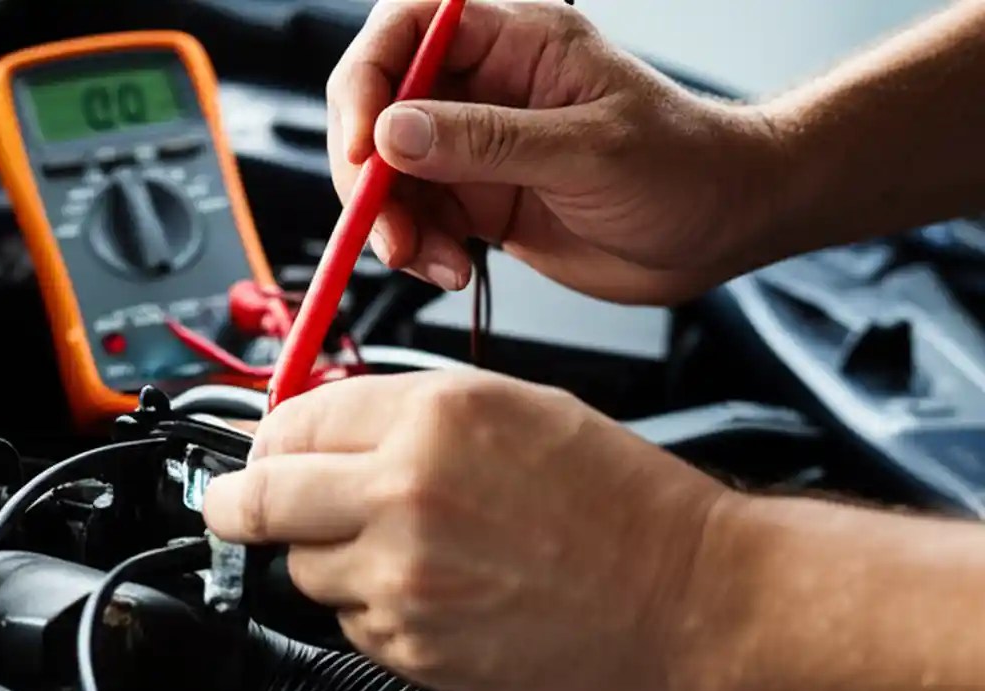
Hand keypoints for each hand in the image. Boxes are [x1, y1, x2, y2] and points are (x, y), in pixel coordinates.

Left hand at [203, 371, 740, 690]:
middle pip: (262, 498)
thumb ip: (407, 410)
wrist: (695, 599)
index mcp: (434, 416)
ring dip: (325, 556)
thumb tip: (325, 424)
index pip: (291, 418)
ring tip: (401, 549)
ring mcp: (404, 578)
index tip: (264, 451)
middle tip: (239, 507)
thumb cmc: (623, 502)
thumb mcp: (514, 408)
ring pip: (302, 568)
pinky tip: (436, 590)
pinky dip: (372, 606)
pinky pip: (351, 622)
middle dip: (240, 503)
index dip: (270, 436)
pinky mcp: (413, 646)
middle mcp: (406, 492)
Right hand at [328, 0, 790, 303]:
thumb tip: (393, 133)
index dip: (368, 79)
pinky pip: (419, 220)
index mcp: (515, 42)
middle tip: (381, 222)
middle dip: (368, 169)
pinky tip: (451, 270)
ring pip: (392, 174)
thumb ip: (488, 142)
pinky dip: (418, 250)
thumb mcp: (588, 151)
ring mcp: (479, 149)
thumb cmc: (684, 166)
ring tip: (430, 259)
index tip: (361, 144)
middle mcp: (485, 89)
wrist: (722, 229)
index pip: (406, 30)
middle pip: (381, 107)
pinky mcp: (480, 201)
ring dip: (392, 222)